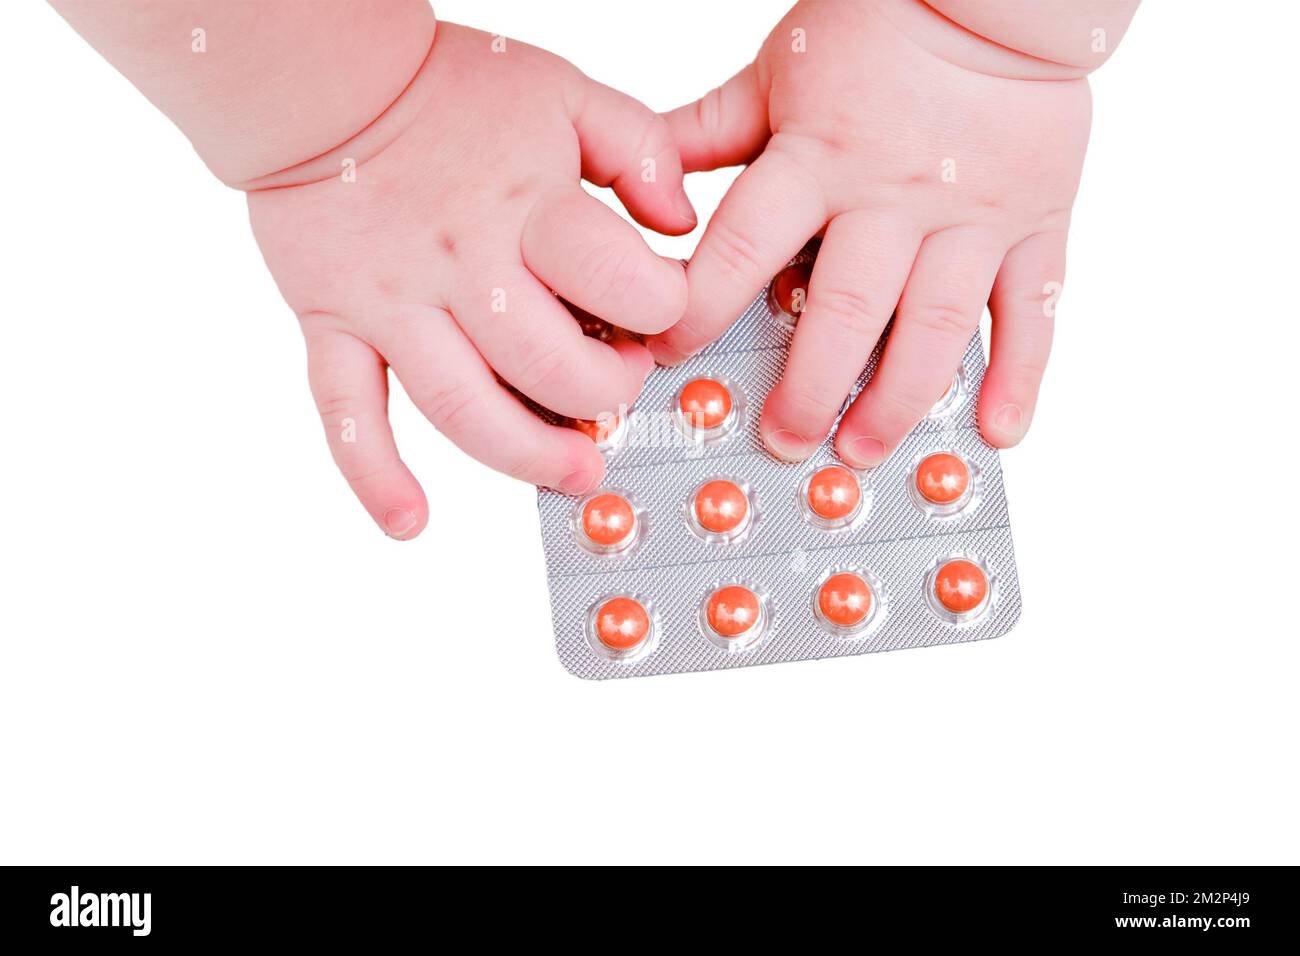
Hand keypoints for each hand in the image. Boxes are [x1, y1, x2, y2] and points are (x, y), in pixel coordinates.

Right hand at [249, 23, 693, 537]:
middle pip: (551, 369)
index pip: (621, 286)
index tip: (661, 315)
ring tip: (576, 472)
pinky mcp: (334, 327)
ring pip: (463, 408)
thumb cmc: (454, 89)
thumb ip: (638, 148)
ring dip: (527, 455)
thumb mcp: (566, 92)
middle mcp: (462, 266)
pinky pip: (347, 414)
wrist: (327, 83)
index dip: (663, 311)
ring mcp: (393, 306)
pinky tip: (410, 522)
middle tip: (619, 390)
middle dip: (606, 394)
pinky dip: (375, 476)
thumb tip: (681, 225)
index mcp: (529, 207)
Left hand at [650, 0, 1089, 465]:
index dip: (699, 310)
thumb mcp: (775, 74)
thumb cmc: (875, 31)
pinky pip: (1032, 311)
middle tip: (781, 443)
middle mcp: (893, 196)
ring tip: (862, 452)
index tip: (669, 359)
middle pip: (844, 312)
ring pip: (934, 328)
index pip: (743, 248)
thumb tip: (640, 185)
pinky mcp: (1035, 224)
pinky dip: (1019, 376)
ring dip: (895, 402)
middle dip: (807, 390)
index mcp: (817, 157)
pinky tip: (994, 431)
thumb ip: (708, 135)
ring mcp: (972, 217)